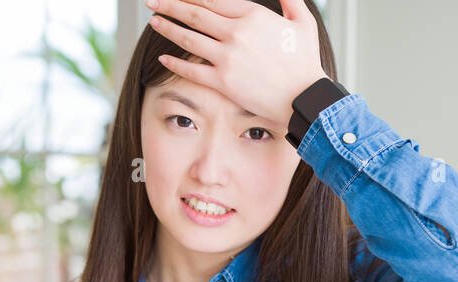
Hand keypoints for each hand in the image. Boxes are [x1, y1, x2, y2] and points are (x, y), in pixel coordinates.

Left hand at [146, 0, 326, 132]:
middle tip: (152, 0)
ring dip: (167, 28)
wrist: (303, 97)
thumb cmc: (305, 61)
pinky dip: (175, 63)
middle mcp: (236, 33)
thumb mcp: (302, 22)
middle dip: (170, 4)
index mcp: (253, 14)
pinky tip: (163, 56)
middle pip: (194, 14)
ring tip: (154, 21)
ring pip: (189, 38)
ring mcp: (227, 58)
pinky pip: (192, 70)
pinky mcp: (223, 82)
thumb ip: (290, 0)